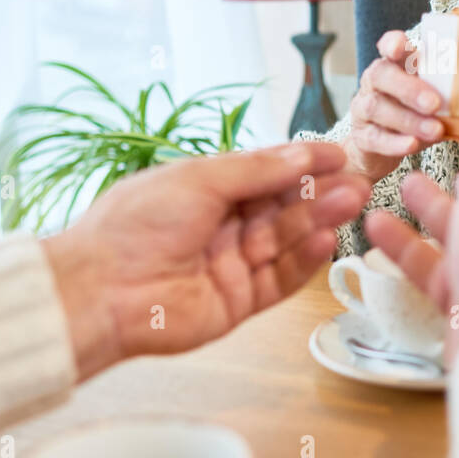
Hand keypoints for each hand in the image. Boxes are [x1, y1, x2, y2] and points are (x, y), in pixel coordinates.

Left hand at [42, 142, 370, 379]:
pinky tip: (324, 240)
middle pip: (281, 208)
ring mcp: (231, 265)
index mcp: (205, 190)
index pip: (265, 174)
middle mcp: (221, 226)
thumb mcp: (199, 179)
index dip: (301, 164)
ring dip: (318, 220)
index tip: (337, 155)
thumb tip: (301, 155)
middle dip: (319, 193)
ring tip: (352, 202)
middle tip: (357, 182)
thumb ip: (256, 170)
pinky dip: (303, 260)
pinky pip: (279, 280)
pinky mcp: (238, 302)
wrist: (101, 290)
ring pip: (285, 241)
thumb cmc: (135, 225)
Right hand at [343, 30, 446, 182]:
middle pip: (381, 75)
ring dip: (409, 119)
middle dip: (408, 88)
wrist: (383, 150)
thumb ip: (445, 93)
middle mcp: (373, 83)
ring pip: (377, 107)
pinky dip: (395, 142)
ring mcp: (362, 109)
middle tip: (435, 103)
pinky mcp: (361, 136)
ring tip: (435, 130)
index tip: (400, 46)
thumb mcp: (430, 100)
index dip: (392, 43)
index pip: (388, 46)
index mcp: (393, 66)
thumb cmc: (415, 117)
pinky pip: (374, 137)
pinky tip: (412, 145)